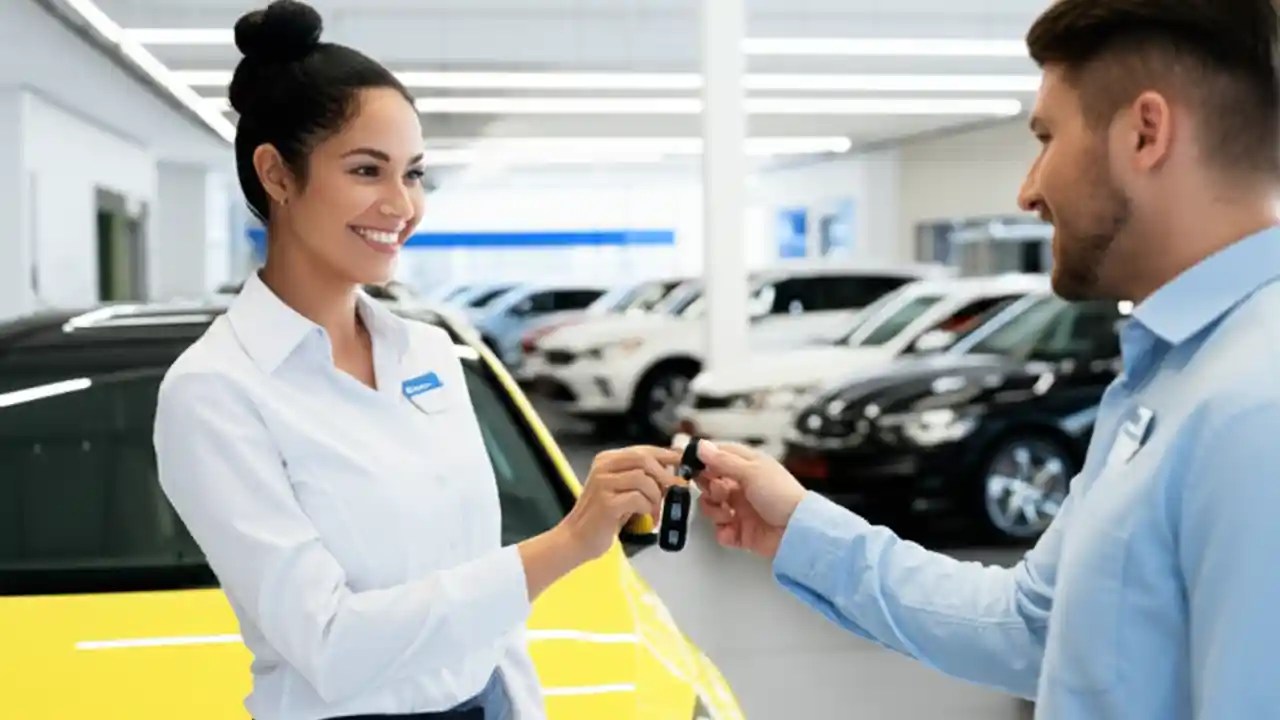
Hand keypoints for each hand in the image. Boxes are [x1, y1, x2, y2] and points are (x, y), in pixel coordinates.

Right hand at [558, 445, 684, 562]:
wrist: (577, 539)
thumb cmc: (602, 517)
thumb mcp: (621, 490)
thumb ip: (641, 477)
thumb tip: (671, 470)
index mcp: (606, 460)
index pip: (642, 450)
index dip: (665, 455)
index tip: (682, 461)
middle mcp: (602, 467)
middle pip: (644, 459)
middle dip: (664, 475)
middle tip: (675, 489)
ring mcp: (603, 484)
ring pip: (643, 479)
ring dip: (656, 497)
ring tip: (655, 511)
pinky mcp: (607, 503)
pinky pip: (638, 499)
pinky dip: (648, 508)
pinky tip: (648, 518)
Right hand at [695, 441, 806, 558]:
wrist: (798, 531)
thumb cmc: (783, 496)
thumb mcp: (752, 472)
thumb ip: (723, 460)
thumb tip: (702, 446)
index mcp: (748, 467)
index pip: (719, 457)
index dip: (704, 460)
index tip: (692, 464)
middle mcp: (743, 487)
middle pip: (711, 483)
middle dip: (709, 488)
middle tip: (719, 492)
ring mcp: (741, 509)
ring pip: (712, 507)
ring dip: (715, 510)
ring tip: (729, 513)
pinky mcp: (742, 531)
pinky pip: (721, 530)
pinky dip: (723, 531)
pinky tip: (732, 528)